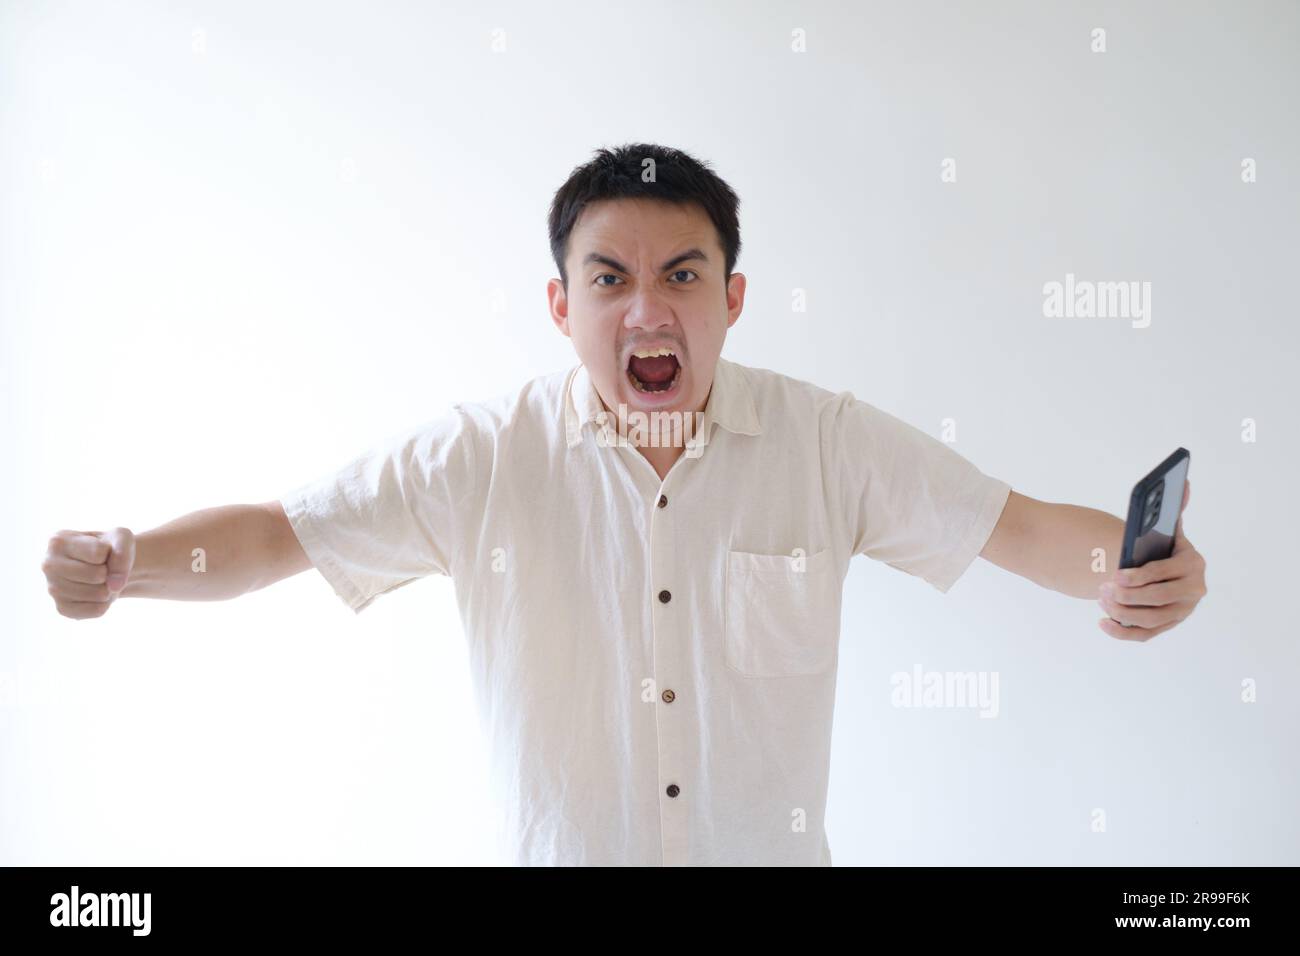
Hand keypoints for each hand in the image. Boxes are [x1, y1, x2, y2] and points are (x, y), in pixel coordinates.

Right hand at [41, 527, 135, 619]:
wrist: (105, 566)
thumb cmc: (110, 547)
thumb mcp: (121, 538)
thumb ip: (122, 553)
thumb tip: (114, 585)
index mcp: (58, 541)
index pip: (98, 553)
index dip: (110, 553)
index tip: (102, 551)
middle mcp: (48, 565)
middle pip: (97, 575)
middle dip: (109, 572)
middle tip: (103, 568)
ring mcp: (52, 589)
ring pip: (99, 594)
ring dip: (110, 588)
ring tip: (100, 580)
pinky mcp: (62, 608)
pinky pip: (97, 610)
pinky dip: (106, 602)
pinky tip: (96, 592)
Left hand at [1097, 479, 1205, 640]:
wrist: (1157, 571)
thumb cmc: (1157, 548)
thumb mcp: (1166, 531)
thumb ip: (1173, 510)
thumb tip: (1181, 480)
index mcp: (1193, 565)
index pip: (1166, 573)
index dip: (1140, 576)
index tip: (1116, 574)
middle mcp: (1193, 591)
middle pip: (1159, 598)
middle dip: (1129, 595)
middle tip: (1103, 588)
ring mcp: (1181, 612)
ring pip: (1151, 619)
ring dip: (1123, 612)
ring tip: (1101, 599)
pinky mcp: (1165, 626)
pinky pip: (1144, 635)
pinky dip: (1122, 631)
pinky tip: (1103, 622)